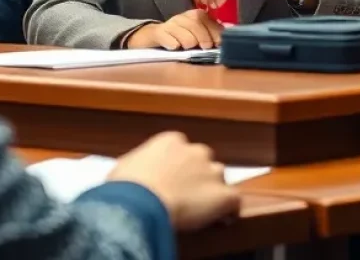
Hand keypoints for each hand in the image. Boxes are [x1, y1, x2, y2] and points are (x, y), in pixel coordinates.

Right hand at [108, 131, 239, 231]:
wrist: (142, 202)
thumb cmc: (126, 186)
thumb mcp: (125, 166)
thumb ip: (138, 164)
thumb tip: (134, 174)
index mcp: (171, 141)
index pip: (181, 148)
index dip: (178, 165)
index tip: (172, 178)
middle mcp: (194, 151)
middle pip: (203, 160)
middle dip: (197, 174)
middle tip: (185, 194)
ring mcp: (211, 171)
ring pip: (219, 176)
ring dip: (213, 189)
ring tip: (203, 208)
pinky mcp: (223, 195)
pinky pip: (234, 200)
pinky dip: (230, 210)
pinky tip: (224, 219)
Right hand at [125, 9, 223, 49]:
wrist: (151, 37)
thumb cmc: (178, 37)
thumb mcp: (195, 34)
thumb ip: (210, 35)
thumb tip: (226, 38)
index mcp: (196, 16)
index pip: (210, 22)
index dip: (216, 34)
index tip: (218, 44)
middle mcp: (184, 17)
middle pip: (198, 28)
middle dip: (203, 40)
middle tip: (202, 48)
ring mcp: (170, 24)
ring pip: (186, 37)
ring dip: (188, 45)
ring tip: (185, 47)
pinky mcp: (158, 32)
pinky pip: (169, 39)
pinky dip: (173, 44)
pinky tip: (173, 47)